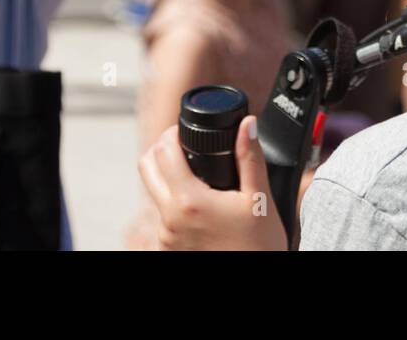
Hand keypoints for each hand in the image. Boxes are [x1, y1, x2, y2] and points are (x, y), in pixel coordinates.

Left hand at [139, 118, 287, 250]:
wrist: (255, 283)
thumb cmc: (259, 246)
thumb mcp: (259, 199)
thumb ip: (250, 158)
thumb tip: (246, 123)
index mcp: (190, 201)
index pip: (162, 151)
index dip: (173, 133)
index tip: (186, 130)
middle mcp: (169, 220)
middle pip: (147, 167)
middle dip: (163, 150)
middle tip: (186, 147)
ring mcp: (164, 238)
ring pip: (155, 193)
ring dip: (169, 180)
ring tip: (200, 180)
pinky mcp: (165, 251)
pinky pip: (162, 218)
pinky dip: (175, 206)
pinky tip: (200, 208)